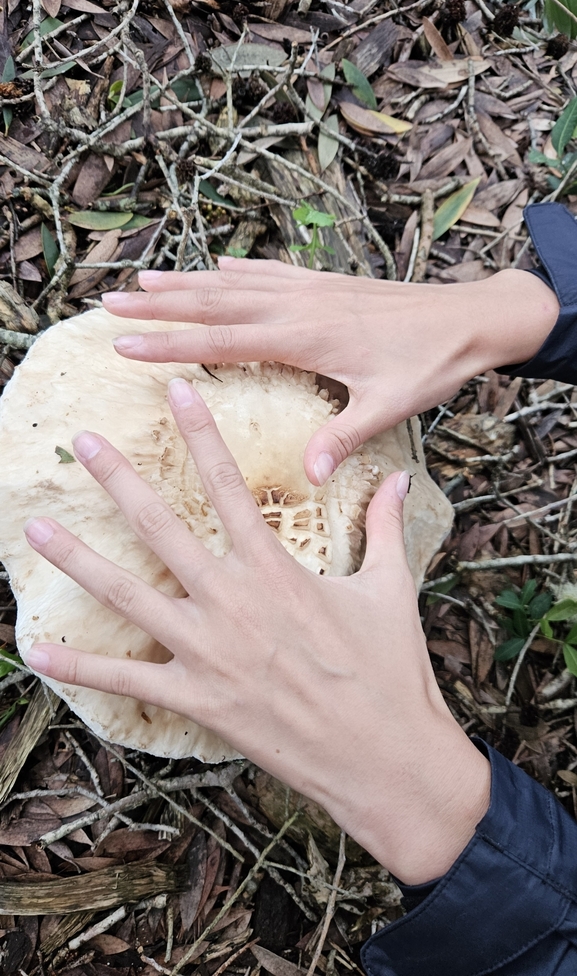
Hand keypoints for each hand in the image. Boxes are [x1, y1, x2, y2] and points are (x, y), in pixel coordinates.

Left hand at [23, 378, 489, 884]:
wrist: (386, 755)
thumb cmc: (390, 671)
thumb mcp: (390, 589)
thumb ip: (385, 528)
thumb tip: (400, 477)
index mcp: (276, 569)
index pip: (229, 486)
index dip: (201, 434)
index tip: (175, 393)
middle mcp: (232, 601)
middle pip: (162, 528)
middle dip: (119, 480)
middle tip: (84, 442)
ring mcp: (208, 651)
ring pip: (128, 596)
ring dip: (78, 560)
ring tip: (35, 530)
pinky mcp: (197, 699)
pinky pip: (127, 681)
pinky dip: (80, 668)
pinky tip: (37, 652)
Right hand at [102, 260, 557, 485]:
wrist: (472, 316)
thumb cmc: (431, 363)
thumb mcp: (389, 406)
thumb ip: (343, 436)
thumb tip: (307, 476)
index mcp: (306, 336)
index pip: (222, 339)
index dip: (170, 342)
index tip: (124, 342)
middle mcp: (299, 305)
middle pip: (215, 302)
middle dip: (160, 304)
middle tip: (110, 301)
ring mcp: (312, 289)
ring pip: (236, 281)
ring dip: (189, 280)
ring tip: (145, 278)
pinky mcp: (327, 284)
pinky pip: (271, 272)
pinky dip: (239, 270)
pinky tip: (221, 266)